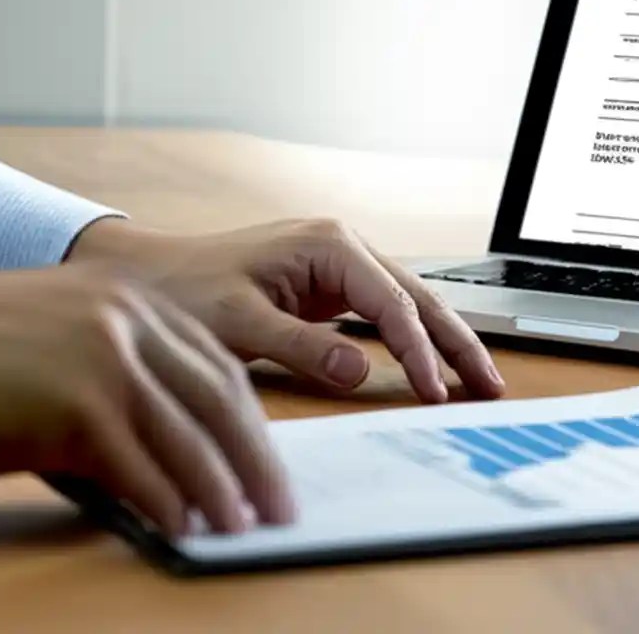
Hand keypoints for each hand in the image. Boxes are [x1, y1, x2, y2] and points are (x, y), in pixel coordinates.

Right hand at [0, 264, 293, 537]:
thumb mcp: (60, 339)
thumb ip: (120, 377)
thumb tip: (167, 449)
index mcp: (130, 300)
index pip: (214, 365)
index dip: (248, 421)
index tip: (266, 460)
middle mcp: (128, 322)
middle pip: (219, 399)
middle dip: (257, 459)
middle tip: (279, 504)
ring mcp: (104, 361)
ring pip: (189, 438)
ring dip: (222, 491)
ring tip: (241, 526)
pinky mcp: (74, 409)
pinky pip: (141, 469)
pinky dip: (168, 504)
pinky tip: (182, 527)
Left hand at [68, 218, 505, 403]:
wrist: (147, 276)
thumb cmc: (184, 292)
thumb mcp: (237, 322)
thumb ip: (300, 345)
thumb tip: (361, 370)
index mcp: (328, 245)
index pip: (393, 303)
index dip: (419, 351)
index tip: (435, 392)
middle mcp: (342, 246)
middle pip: (419, 297)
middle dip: (457, 343)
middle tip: (492, 386)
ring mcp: (340, 264)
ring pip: (410, 303)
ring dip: (445, 341)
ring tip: (482, 380)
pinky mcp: (331, 286)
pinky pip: (387, 313)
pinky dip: (415, 340)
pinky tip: (435, 365)